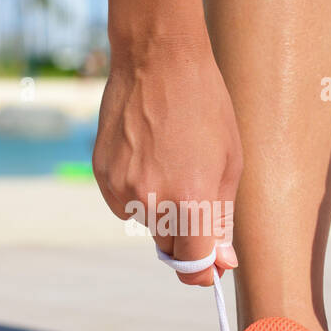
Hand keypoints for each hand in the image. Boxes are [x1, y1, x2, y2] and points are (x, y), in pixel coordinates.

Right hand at [93, 33, 241, 285]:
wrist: (157, 59)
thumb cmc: (205, 106)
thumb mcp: (228, 164)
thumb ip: (222, 219)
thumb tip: (222, 262)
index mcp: (190, 200)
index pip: (193, 263)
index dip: (204, 271)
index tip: (212, 266)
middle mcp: (151, 201)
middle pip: (169, 248)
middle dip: (186, 237)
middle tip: (196, 197)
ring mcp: (121, 189)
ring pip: (146, 225)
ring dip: (161, 210)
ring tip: (171, 162)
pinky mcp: (102, 176)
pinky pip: (124, 204)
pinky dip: (138, 192)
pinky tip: (148, 156)